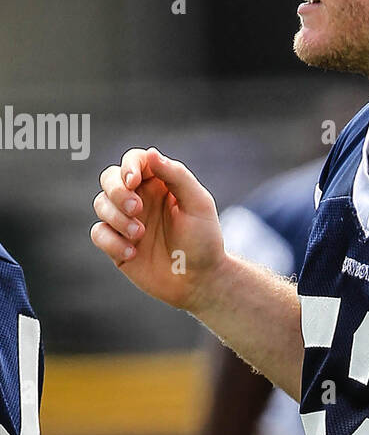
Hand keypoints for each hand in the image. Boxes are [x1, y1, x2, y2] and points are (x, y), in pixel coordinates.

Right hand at [91, 147, 224, 312]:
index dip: (129, 166)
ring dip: (117, 218)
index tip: (133, 181)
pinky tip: (133, 253)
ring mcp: (126, 221)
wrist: (200, 281)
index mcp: (160, 183)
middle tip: (137, 209)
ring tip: (141, 235)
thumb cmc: (204, 240)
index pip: (135, 160)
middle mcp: (140, 198)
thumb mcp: (198, 204)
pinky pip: (98, 233)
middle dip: (118, 191)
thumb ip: (176, 176)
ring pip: (100, 204)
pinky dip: (111, 241)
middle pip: (109, 178)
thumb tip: (150, 153)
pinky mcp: (116, 244)